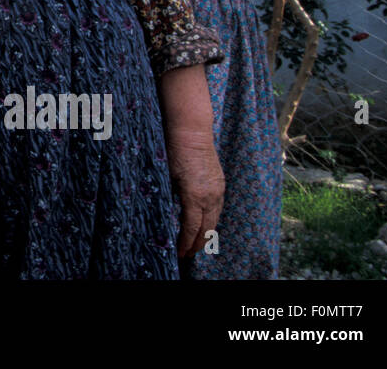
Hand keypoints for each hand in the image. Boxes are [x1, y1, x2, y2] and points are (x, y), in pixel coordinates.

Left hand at [167, 129, 224, 257]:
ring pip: (215, 219)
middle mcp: (210, 196)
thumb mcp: (166, 177)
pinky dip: (212, 219)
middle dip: (198, 243)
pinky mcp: (220, 183)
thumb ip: (170, 198)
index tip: (181, 254)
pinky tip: (206, 224)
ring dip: (207, 233)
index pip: (191, 228)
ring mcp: (218, 190)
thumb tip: (167, 216)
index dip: (186, 243)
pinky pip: (218, 208)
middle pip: (207, 228)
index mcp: (194, 197)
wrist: (192, 132)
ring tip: (197, 244)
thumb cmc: (174, 152)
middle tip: (188, 254)